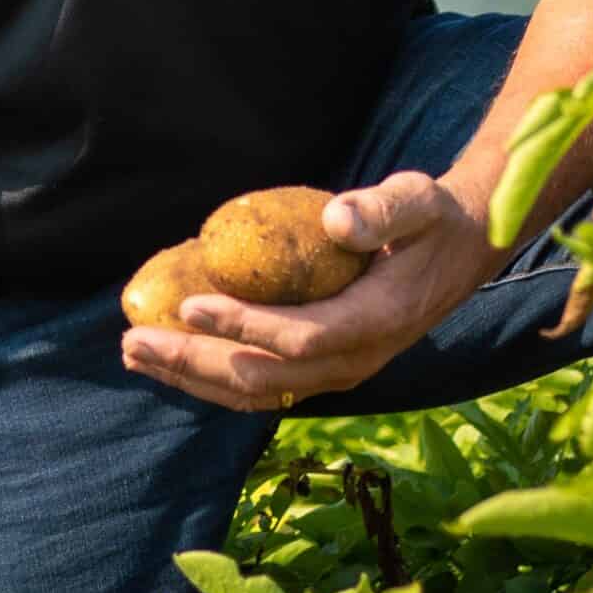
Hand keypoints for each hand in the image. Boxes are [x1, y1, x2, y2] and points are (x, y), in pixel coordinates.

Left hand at [121, 171, 500, 413]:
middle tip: (133, 340)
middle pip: (265, 378)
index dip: (243, 326)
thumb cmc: (431, 220)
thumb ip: (382, 208)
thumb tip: (337, 217)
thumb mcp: (416, 200)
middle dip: (194, 362)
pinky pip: (262, 385)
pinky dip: (212, 376)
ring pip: (256, 392)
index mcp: (377, 321)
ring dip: (192, 376)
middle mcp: (356, 361)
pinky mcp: (323, 369)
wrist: (458, 253)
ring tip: (135, 354)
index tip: (189, 303)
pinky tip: (172, 359)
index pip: (301, 337)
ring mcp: (339, 372)